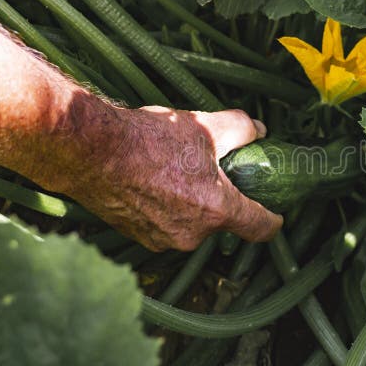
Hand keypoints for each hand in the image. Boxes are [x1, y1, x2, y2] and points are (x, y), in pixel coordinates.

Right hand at [63, 106, 282, 251]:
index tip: (276, 214)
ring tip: (175, 169)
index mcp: (216, 211)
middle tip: (211, 170)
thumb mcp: (205, 126)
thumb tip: (259, 130)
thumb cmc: (148, 140)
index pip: (260, 229)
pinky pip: (165, 223)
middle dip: (221, 198)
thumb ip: (242, 129)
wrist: (89, 151)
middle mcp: (192, 235)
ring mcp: (162, 239)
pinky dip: (166, 206)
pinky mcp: (138, 236)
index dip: (273, 220)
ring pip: (192, 222)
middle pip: (222, 221)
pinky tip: (153, 179)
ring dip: (191, 202)